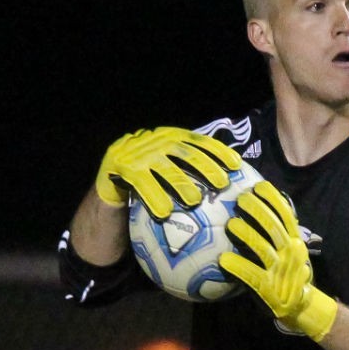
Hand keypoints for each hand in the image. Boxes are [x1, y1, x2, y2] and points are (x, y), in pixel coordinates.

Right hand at [95, 127, 240, 218]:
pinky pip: (143, 184)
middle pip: (187, 153)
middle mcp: (158, 141)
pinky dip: (154, 197)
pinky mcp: (124, 168)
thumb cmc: (149, 175)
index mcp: (172, 137)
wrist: (111, 175)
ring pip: (166, 169)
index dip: (219, 152)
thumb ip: (190, 165)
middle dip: (206, 167)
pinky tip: (164, 212)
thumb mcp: (169, 164)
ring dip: (182, 184)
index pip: (200, 141)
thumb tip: (229, 180)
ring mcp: (141, 153)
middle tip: (222, 184)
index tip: (237, 165)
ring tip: (195, 200)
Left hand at [219, 181, 336, 342]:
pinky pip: (251, 274)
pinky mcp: (268, 288)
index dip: (273, 199)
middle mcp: (290, 252)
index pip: (286, 215)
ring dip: (247, 235)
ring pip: (263, 249)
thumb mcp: (292, 251)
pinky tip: (223, 259)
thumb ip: (279, 233)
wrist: (300, 306)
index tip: (259, 185)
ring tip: (231, 224)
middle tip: (240, 199)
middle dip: (257, 211)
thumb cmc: (289, 274)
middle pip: (274, 227)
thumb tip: (259, 210)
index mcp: (295, 241)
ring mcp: (280, 270)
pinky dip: (237, 266)